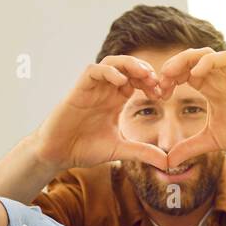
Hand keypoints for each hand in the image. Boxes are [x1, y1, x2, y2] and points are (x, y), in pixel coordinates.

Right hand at [33, 56, 168, 171]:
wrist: (58, 153)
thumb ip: (142, 152)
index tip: (163, 95)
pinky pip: (94, 70)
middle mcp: (104, 91)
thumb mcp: (120, 150)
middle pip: (127, 67)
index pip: (137, 82)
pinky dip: (109, 72)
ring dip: (129, 65)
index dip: (151, 84)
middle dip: (144, 70)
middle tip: (157, 82)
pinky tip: (121, 82)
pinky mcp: (79, 89)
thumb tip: (167, 163)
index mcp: (115, 101)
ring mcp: (92, 88)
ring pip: (112, 63)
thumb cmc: (84, 149)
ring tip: (144, 75)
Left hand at [157, 48, 225, 167]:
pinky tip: (196, 78)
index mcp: (209, 88)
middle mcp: (217, 78)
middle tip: (161, 84)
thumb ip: (189, 148)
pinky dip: (206, 62)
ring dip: (184, 61)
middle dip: (171, 67)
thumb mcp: (210, 141)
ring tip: (173, 77)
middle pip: (188, 58)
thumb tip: (168, 162)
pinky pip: (221, 57)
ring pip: (202, 53)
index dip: (168, 80)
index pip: (183, 73)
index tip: (159, 96)